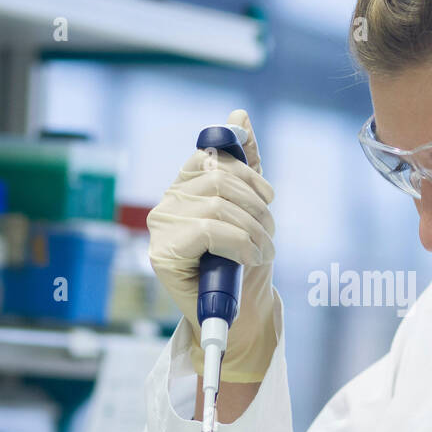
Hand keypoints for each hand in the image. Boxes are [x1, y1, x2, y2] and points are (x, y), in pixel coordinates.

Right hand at [147, 110, 277, 382]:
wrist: (240, 314)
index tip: (268, 198)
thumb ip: (243, 163)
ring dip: (254, 230)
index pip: (212, 159)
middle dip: (257, 208)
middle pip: (219, 181)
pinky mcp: (163, 254)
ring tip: (264, 251)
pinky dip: (239, 243)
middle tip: (270, 236)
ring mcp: (161, 228)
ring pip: (218, 206)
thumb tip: (238, 116)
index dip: (248, 175)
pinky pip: (209, 230)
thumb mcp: (250, 208)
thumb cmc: (243, 263)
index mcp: (183, 188)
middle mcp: (166, 203)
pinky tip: (248, 259)